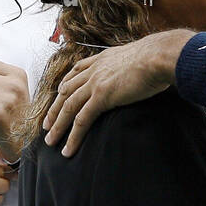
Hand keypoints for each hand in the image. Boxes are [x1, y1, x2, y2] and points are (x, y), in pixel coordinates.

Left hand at [44, 29, 192, 156]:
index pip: (77, 71)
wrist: (159, 56)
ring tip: (51, 141)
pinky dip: (73, 136)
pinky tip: (68, 149)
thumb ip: (135, 64)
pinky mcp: (101, 97)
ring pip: (68, 107)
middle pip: (66, 90)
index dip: (66, 84)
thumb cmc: (159, 56)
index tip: (59, 93)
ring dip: (58, 125)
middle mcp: (95, 69)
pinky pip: (81, 120)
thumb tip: (144, 70)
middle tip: (47, 124)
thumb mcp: (141, 55)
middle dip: (54, 109)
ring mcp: (95, 83)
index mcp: (103, 59)